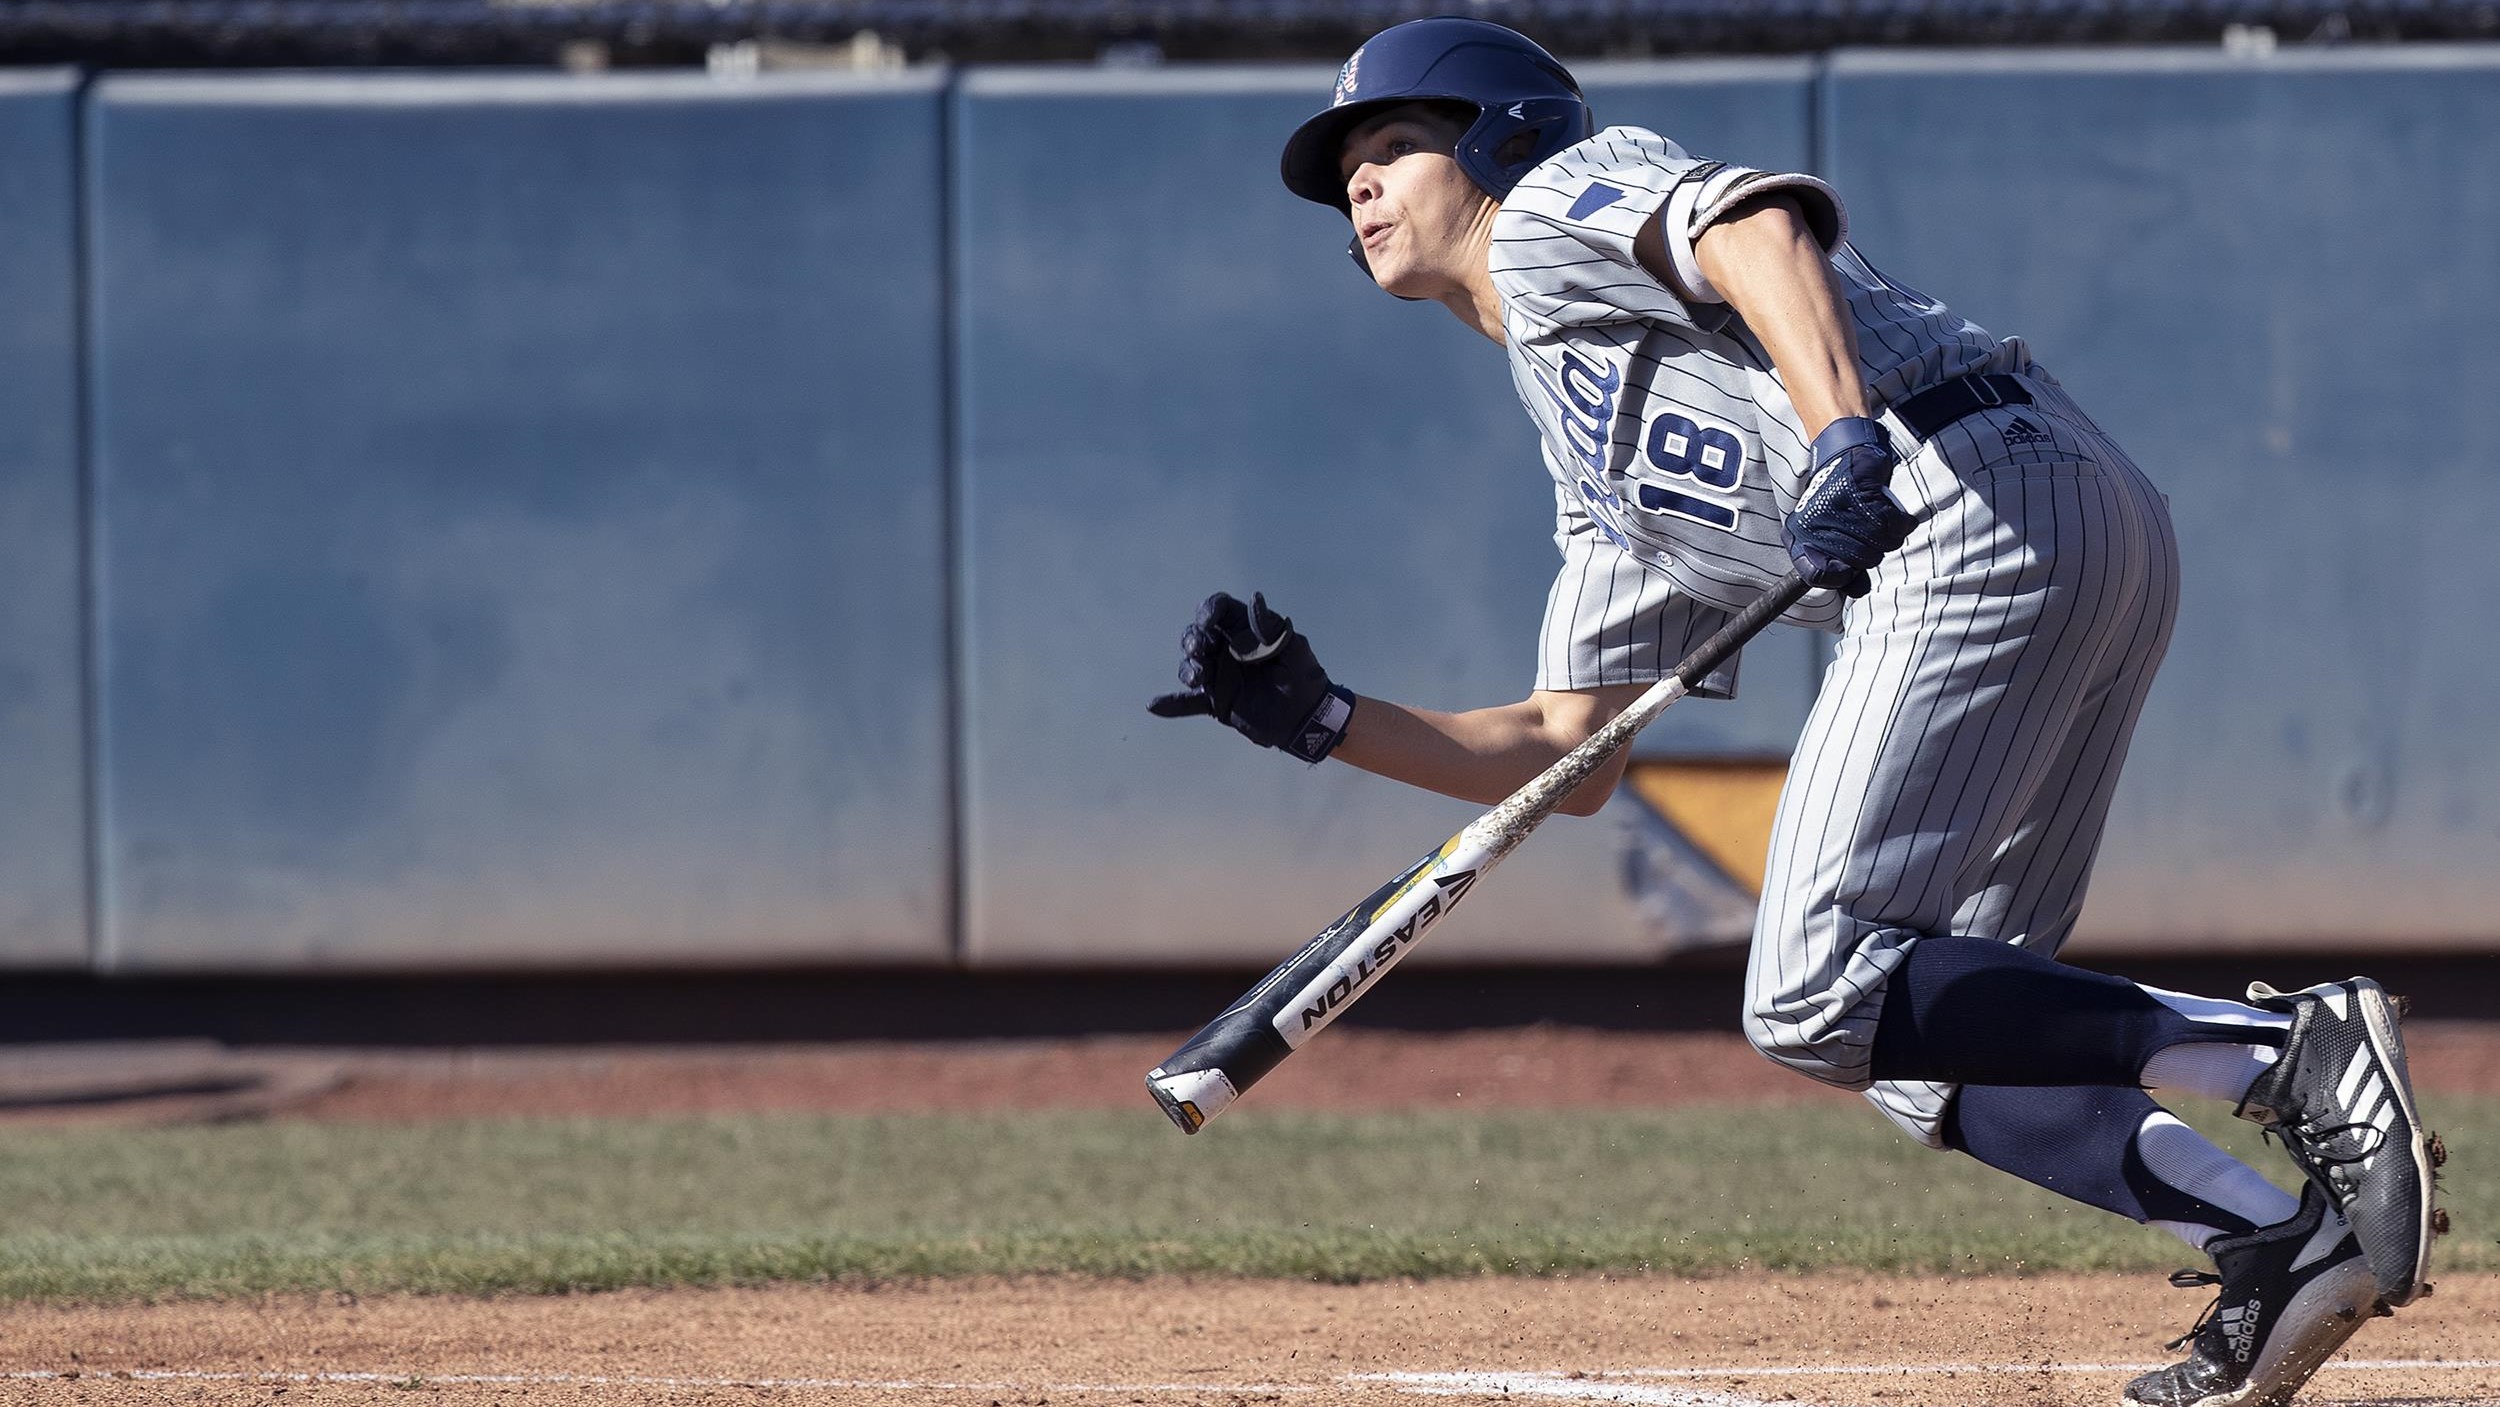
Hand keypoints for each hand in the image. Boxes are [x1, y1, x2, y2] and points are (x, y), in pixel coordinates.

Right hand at [1147, 592, 1355, 763]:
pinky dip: (1171, 704)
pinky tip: (1154, 705)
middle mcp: (1226, 651)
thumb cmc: (1303, 677)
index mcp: (1244, 632)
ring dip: (1187, 669)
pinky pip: (1189, 703)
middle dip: (1192, 640)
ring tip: (1198, 679)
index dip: (1208, 612)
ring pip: (1190, 666)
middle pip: (1196, 636)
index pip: (1219, 610)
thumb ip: (1269, 626)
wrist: (1307, 719)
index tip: (1207, 623)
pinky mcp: (1216, 702)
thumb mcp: (1292, 648)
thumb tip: (1254, 598)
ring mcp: (1219, 677)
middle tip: (1199, 652)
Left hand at [1783, 416, 1915, 597]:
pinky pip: (1893, 523)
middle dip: (1871, 552)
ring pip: (1881, 544)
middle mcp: (1815, 523)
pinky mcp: (1862, 489)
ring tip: (1879, 521)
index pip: (1818, 577)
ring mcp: (1839, 507)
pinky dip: (1900, 522)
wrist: (1844, 455)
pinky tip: (1894, 515)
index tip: (1851, 571)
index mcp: (1800, 537)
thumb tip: (1857, 589)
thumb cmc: (1838, 502)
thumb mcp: (1828, 535)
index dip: (1842, 578)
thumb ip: (1839, 566)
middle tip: (1867, 534)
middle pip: (1860, 562)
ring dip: (1888, 536)